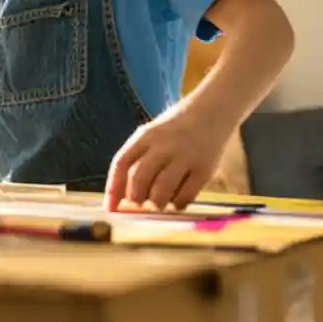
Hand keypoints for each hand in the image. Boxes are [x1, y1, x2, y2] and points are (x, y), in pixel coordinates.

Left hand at [104, 110, 231, 211]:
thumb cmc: (175, 131)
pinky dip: (177, 204)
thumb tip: (122, 200)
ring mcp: (185, 157)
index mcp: (146, 136)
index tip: (110, 209)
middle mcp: (164, 145)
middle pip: (139, 177)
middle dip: (135, 198)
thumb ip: (137, 161)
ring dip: (156, 203)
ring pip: (161, 190)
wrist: (212, 113)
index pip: (121, 163)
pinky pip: (185, 196)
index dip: (113, 189)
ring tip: (158, 202)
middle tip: (139, 203)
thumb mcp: (151, 136)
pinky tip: (176, 201)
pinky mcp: (204, 169)